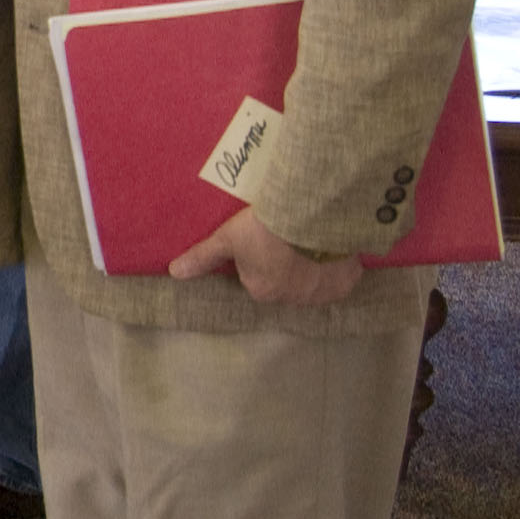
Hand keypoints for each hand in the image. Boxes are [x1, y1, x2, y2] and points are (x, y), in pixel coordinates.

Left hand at [168, 205, 363, 306]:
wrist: (310, 220)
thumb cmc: (263, 230)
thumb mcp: (227, 239)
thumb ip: (202, 257)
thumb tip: (174, 273)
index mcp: (262, 291)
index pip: (257, 277)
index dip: (259, 257)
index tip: (264, 239)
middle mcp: (291, 299)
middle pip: (285, 281)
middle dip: (286, 265)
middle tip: (289, 238)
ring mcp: (321, 293)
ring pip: (314, 280)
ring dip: (313, 267)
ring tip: (312, 240)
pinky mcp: (345, 283)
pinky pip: (340, 277)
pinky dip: (338, 267)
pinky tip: (333, 247)